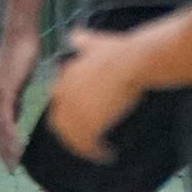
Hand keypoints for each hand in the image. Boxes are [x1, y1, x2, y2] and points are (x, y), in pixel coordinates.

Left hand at [0, 29, 38, 168]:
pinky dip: (11, 134)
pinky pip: (6, 118)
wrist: (21, 35)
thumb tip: (14, 115)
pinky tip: (17, 146)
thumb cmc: (22, 55)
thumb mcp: (17, 83)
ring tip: (13, 163)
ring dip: (6, 147)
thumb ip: (14, 100)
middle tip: (6, 168)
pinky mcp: (4, 91)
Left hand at [44, 25, 144, 162]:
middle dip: (72, 135)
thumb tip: (74, 36)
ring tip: (100, 153)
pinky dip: (96, 153)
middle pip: (61, 124)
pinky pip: (88, 146)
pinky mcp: (88, 125)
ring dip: (85, 147)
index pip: (58, 104)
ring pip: (73, 138)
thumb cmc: (119, 51)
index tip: (84, 121)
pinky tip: (108, 155)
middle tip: (88, 143)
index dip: (70, 115)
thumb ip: (82, 41)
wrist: (133, 62)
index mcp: (64, 79)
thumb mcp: (95, 42)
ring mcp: (74, 112)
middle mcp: (64, 97)